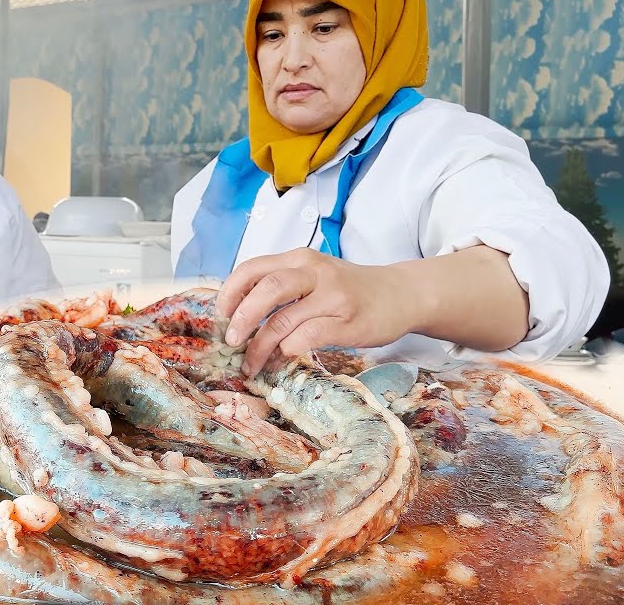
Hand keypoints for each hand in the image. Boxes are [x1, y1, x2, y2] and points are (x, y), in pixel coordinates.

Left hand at [217, 248, 416, 376]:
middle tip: (231, 341)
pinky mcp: (347, 322)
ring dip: (260, 346)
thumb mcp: (314, 276)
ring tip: (251, 364)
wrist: (402, 295)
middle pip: (265, 290)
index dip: (230, 292)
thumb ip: (281, 286)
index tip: (221, 315)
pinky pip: (307, 337)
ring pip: (283, 320)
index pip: (252, 268)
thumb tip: (238, 314)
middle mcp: (314, 272)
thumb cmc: (350, 290)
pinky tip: (281, 360)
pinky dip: (287, 351)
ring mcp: (332, 297)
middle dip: (241, 318)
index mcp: (299, 259)